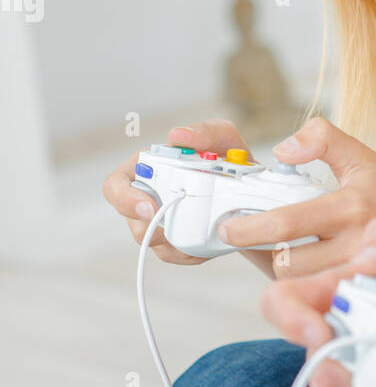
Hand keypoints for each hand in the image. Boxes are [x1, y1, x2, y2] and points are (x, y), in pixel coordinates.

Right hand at [102, 119, 250, 264]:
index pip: (115, 186)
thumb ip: (204, 132)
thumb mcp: (223, 138)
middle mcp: (149, 196)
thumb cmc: (227, 158)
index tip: (151, 208)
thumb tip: (178, 135)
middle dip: (150, 229)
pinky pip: (174, 255)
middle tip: (174, 228)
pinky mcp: (175, 242)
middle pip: (132, 221)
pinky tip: (208, 241)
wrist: (249, 190)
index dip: (125, 199)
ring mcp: (161, 221)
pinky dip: (190, 253)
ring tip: (203, 231)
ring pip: (153, 242)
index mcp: (148, 169)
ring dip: (175, 243)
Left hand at [218, 117, 375, 277]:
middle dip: (267, 255)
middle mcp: (357, 241)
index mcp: (350, 205)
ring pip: (303, 285)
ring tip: (283, 258)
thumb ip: (322, 138)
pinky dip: (308, 293)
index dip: (252, 229)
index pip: (288, 223)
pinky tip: (306, 280)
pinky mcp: (367, 292)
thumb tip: (284, 149)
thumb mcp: (361, 155)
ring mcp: (362, 271)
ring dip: (287, 274)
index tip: (228, 229)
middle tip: (257, 244)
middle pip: (288, 263)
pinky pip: (323, 300)